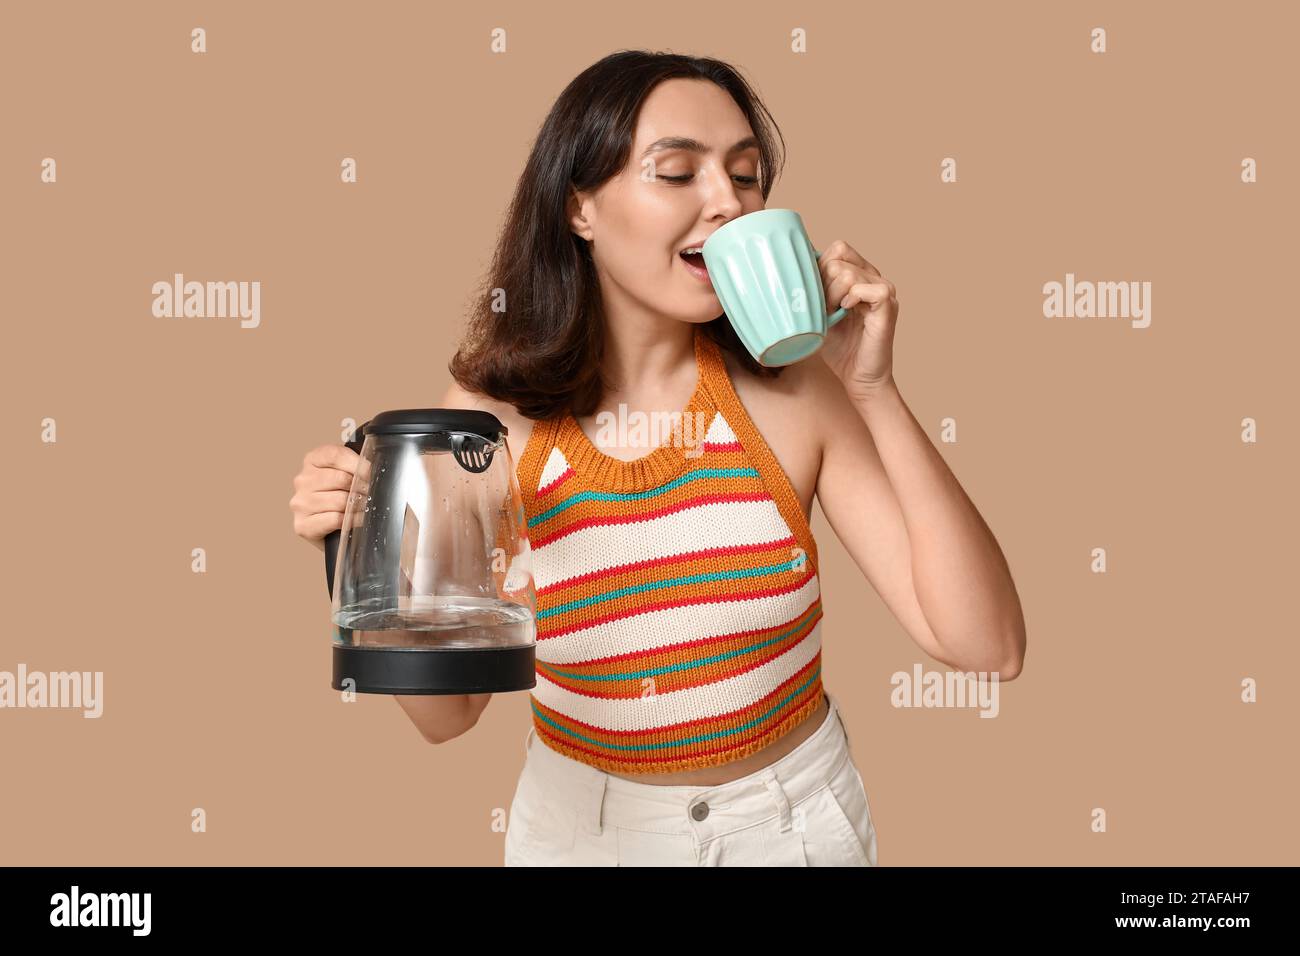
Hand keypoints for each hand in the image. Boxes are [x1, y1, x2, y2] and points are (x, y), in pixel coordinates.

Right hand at [289, 444, 363, 550]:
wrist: (330, 529)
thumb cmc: (340, 496)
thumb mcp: (346, 472)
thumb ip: (355, 464)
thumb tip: (373, 467)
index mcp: (312, 461)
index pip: (336, 455)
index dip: (358, 464)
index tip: (370, 473)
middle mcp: (303, 480)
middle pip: (341, 479)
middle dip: (361, 488)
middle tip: (369, 494)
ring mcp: (300, 503)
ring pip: (340, 500)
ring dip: (357, 506)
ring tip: (362, 507)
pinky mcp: (303, 525)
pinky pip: (336, 519)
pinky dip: (351, 520)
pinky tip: (354, 520)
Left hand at [813, 239, 898, 398]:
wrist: (857, 377)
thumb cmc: (838, 348)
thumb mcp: (817, 313)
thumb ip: (811, 289)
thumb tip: (787, 267)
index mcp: (859, 275)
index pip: (838, 249)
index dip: (819, 268)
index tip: (815, 296)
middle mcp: (874, 277)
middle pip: (839, 258)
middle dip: (822, 284)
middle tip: (824, 310)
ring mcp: (883, 289)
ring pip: (848, 273)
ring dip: (831, 296)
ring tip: (834, 315)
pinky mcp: (888, 305)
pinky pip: (866, 288)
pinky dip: (851, 299)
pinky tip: (846, 312)